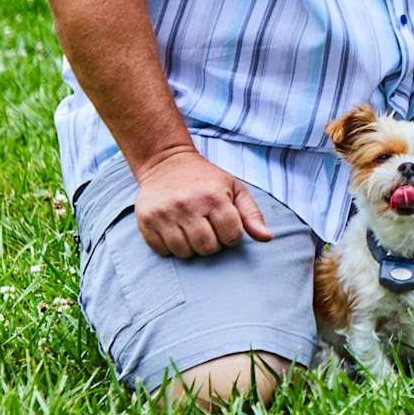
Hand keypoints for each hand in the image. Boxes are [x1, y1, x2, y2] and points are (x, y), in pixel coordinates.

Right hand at [132, 149, 273, 257]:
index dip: (231, 235)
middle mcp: (188, 206)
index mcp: (213, 197)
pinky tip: (175, 230)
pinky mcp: (146, 221)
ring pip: (185, 253)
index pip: (232, 237)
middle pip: (207, 248)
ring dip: (191, 246)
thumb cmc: (205, 179)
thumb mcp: (234, 189)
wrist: (165, 162)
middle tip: (208, 228)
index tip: (225, 224)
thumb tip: (267, 238)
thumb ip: (252, 214)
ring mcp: (165, 214)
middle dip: (212, 243)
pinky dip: (171, 247)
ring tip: (191, 229)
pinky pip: (163, 251)